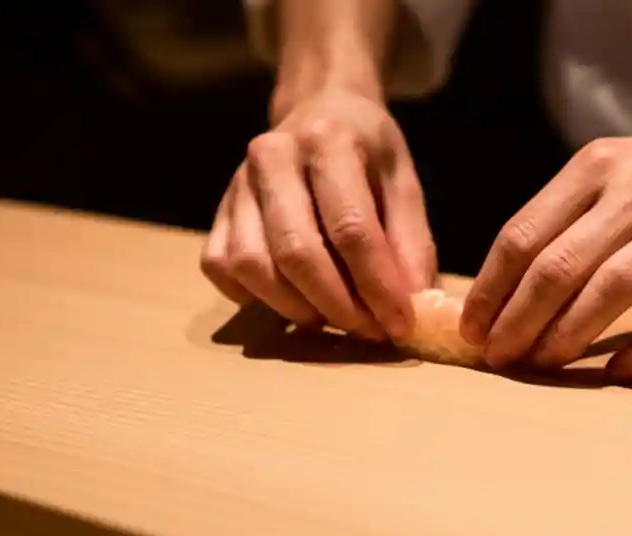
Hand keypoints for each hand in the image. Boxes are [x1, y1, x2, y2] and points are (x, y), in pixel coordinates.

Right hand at [201, 91, 435, 340]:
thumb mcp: (403, 183)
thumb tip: (414, 309)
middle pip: (297, 251)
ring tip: (334, 319)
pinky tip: (293, 300)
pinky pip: (223, 268)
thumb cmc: (367, 153)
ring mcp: (236, 184)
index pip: (351, 227)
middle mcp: (273, 156)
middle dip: (337, 305)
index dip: (377, 285)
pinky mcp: (217, 211)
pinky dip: (256, 298)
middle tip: (369, 331)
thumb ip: (412, 243)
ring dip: (296, 308)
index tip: (399, 324)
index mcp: (328, 141)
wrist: (318, 109)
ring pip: (253, 266)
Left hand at [460, 120, 631, 379]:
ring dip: (566, 338)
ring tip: (540, 364)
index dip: (491, 287)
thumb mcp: (610, 170)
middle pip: (558, 267)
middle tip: (498, 357)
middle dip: (518, 320)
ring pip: (610, 291)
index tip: (472, 327)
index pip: (524, 234)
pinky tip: (615, 374)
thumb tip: (499, 286)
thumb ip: (561, 216)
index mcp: (597, 168)